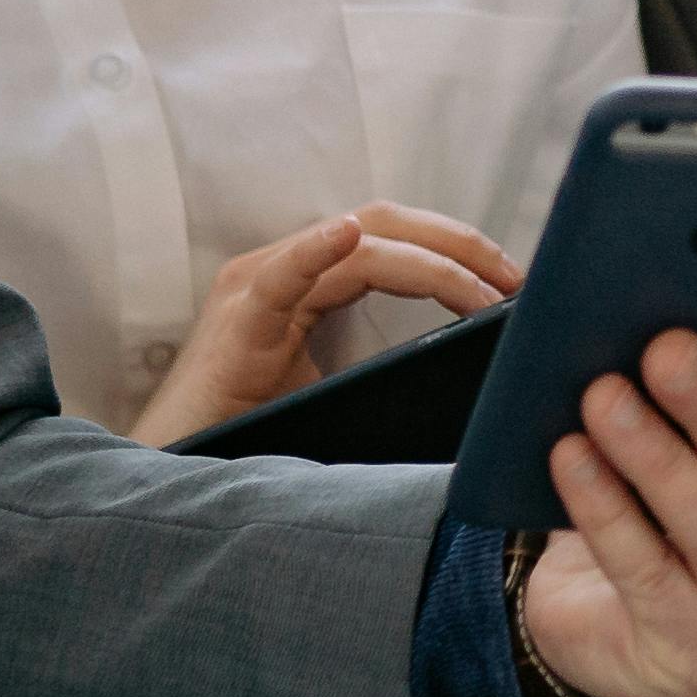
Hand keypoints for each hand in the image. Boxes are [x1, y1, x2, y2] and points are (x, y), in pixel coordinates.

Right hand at [128, 203, 525, 443]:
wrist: (179, 470)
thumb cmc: (251, 434)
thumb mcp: (333, 391)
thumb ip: (384, 367)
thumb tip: (467, 375)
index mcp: (307, 281)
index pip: (394, 241)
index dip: (458, 254)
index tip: (513, 285)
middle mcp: (284, 269)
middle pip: (385, 226)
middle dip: (460, 244)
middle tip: (517, 277)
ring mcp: (259, 288)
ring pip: (357, 244)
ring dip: (431, 262)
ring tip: (483, 289)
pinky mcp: (238, 322)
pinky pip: (282, 274)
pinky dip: (315, 249)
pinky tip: (347, 236)